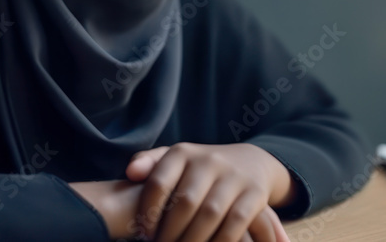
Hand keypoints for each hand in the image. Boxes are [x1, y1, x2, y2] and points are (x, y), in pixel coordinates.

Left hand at [123, 142, 295, 241]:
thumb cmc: (200, 169)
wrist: (251, 161)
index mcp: (183, 153)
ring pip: (210, 213)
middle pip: (185, 202)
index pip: (159, 182)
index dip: (148, 212)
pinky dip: (219, 241)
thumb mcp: (176, 160)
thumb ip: (150, 164)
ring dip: (193, 240)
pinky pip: (236, 222)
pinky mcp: (254, 192)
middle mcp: (208, 160)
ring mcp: (233, 175)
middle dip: (170, 233)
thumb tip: (131, 173)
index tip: (144, 234)